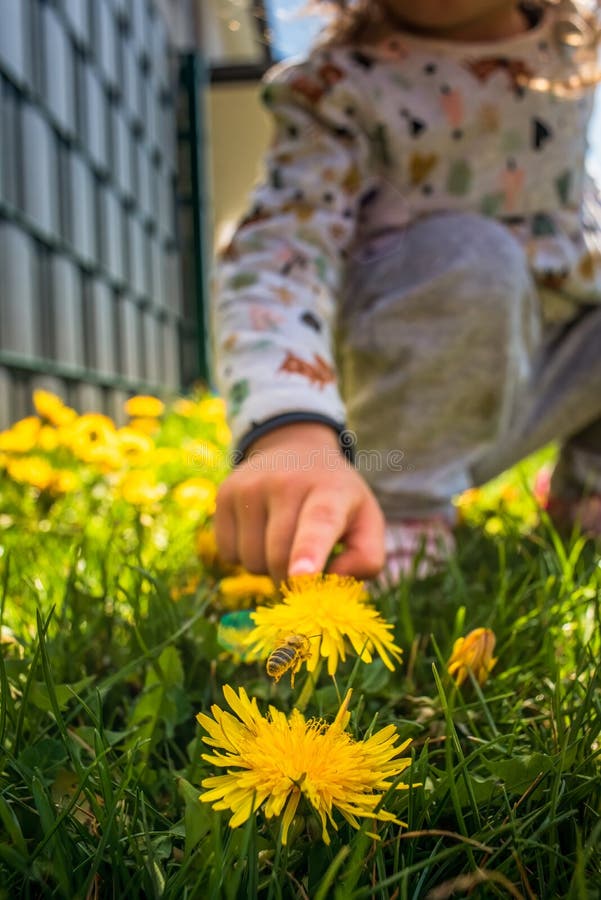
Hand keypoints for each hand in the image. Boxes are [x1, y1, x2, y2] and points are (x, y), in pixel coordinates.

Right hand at [215, 422, 384, 583]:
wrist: (295, 450)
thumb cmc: (337, 500)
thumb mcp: (367, 521)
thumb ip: (366, 559)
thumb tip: (330, 581)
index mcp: (331, 491)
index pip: (319, 522)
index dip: (309, 552)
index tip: (303, 575)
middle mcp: (286, 482)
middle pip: (278, 557)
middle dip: (291, 580)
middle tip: (306, 570)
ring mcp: (250, 487)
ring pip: (251, 560)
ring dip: (267, 568)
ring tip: (282, 541)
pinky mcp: (224, 495)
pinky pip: (228, 554)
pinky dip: (244, 557)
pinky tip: (260, 533)